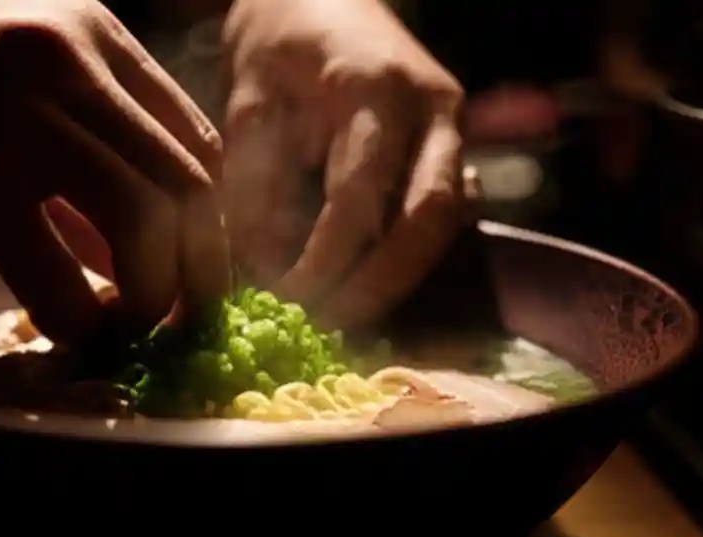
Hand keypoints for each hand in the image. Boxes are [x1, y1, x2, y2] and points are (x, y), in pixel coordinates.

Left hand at [222, 0, 463, 327]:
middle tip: (326, 325)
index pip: (361, 192)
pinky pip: (446, 217)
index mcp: (377, 88)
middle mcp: (433, 109)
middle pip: (430, 217)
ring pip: (448, 224)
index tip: (288, 299)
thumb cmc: (280, 45)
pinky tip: (366, 286)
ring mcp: (452, 129)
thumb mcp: (250, 99)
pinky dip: (409, 257)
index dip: (327, 257)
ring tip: (342, 316)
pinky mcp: (452, 150)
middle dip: (379, 284)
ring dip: (399, 279)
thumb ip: (255, 180)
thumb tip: (262, 267)